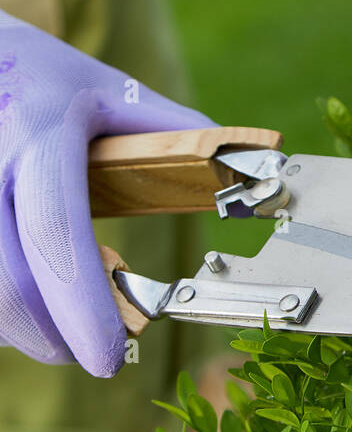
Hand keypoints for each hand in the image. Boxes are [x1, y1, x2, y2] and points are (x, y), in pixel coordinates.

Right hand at [0, 12, 211, 376]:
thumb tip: (246, 173)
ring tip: (62, 314)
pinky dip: (1, 308)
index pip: (56, 230)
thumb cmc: (44, 77)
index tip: (109, 354)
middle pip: (8, 285)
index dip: (81, 304)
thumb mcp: (108, 89)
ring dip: (26, 326)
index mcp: (38, 132)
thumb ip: (174, 133)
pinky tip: (25, 288)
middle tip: (98, 353)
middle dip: (55, 338)